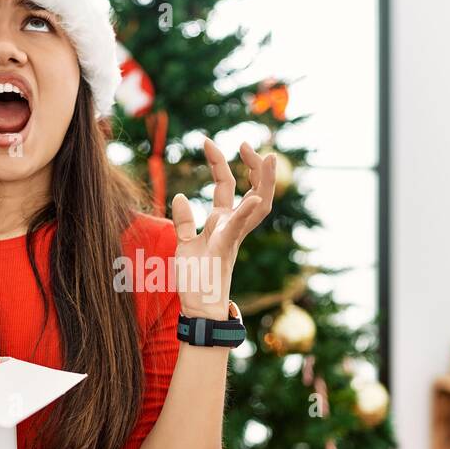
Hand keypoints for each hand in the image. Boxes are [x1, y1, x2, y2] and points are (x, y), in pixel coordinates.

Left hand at [170, 138, 274, 319]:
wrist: (198, 307)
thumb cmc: (194, 279)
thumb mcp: (184, 243)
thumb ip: (185, 220)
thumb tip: (180, 196)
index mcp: (221, 222)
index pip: (225, 185)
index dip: (219, 162)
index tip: (206, 140)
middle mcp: (232, 226)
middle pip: (252, 189)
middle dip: (253, 166)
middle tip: (246, 143)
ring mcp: (232, 237)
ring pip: (258, 206)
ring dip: (265, 183)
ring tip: (268, 159)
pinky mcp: (224, 250)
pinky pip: (238, 229)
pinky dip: (246, 213)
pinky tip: (253, 198)